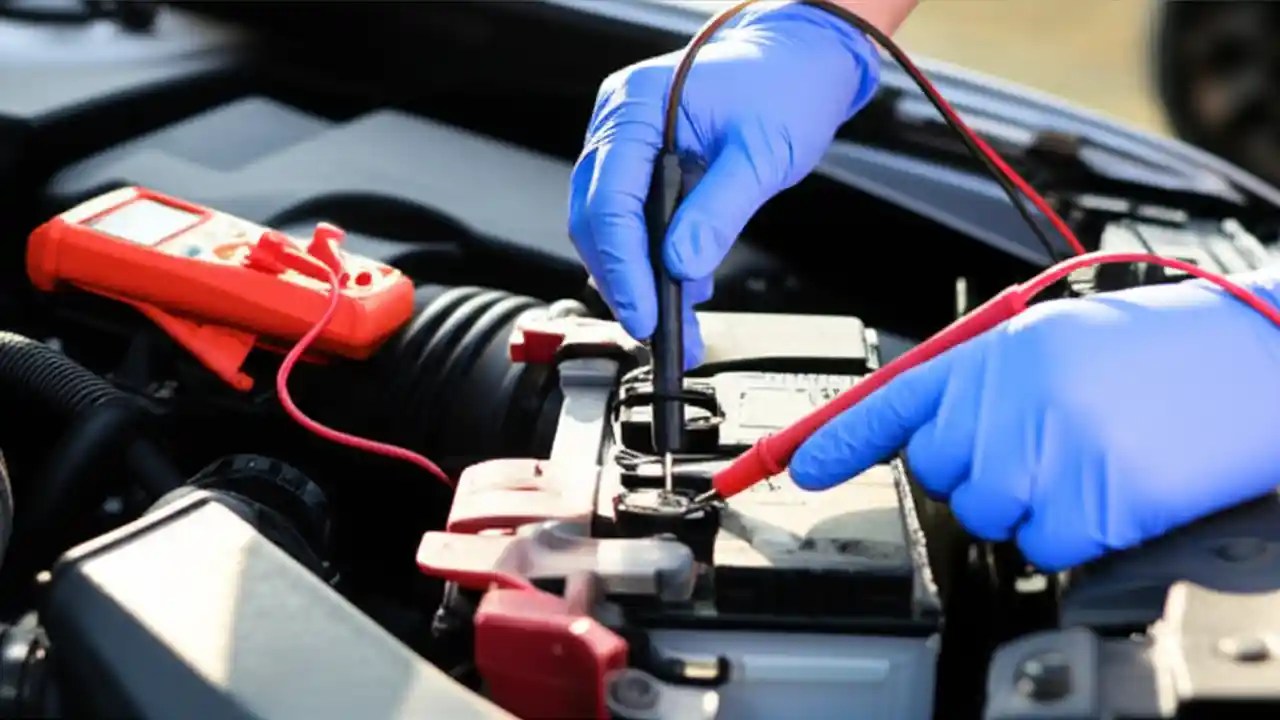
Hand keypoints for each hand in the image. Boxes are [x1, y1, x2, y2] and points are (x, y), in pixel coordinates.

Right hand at [568, 1, 880, 366]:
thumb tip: (681, 266)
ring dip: (637, 275)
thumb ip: (719, 211)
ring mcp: (624, 141)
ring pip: (608, 225)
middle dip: (624, 280)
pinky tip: (683, 281)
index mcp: (636, 106)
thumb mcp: (762, 154)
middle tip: (656, 330)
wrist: (801, 61)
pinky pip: (631, 216)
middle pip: (596, 218)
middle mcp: (617, 121)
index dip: (624, 267)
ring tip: (677, 318)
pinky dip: (652, 255)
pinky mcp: (640, 160)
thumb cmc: (785, 86)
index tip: (647, 315)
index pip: (609, 201)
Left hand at [789, 273, 1279, 570]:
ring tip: (1089, 457)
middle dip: (982, 471)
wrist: (1257, 356)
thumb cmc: (1164, 350)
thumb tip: (931, 434)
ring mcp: (1049, 448)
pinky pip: (1042, 546)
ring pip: (988, 514)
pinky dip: (1072, 533)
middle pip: (940, 472)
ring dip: (1030, 503)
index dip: (835, 438)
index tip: (797, 466)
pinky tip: (1111, 488)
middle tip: (1047, 443)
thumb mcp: (1058, 341)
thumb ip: (987, 383)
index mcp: (997, 351)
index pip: (892, 399)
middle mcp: (1010, 396)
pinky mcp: (1092, 499)